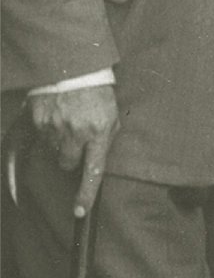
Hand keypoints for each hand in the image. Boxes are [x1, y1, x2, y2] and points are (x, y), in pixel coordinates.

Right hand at [27, 84, 119, 215]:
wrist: (74, 66)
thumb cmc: (97, 92)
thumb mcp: (112, 116)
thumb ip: (106, 141)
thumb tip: (95, 163)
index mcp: (98, 133)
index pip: (92, 172)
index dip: (85, 195)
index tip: (78, 211)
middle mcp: (75, 133)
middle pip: (68, 164)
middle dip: (71, 156)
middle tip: (77, 137)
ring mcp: (54, 127)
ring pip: (54, 151)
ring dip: (60, 141)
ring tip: (69, 119)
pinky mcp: (38, 120)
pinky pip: (42, 136)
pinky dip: (49, 129)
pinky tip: (57, 114)